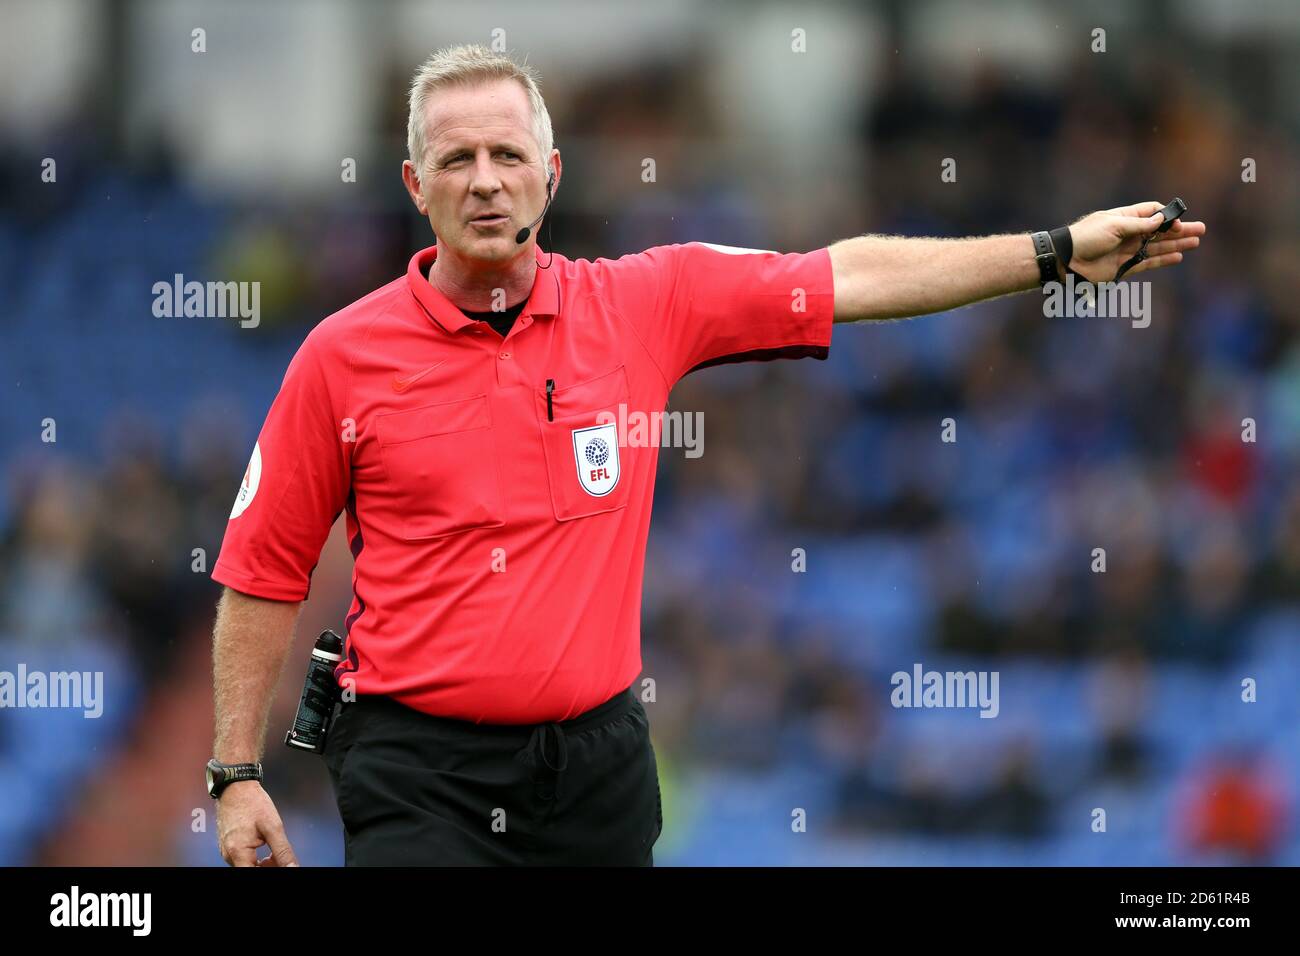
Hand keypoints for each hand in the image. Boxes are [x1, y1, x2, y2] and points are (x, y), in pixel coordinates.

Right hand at [216, 781, 299, 866]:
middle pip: (250, 870)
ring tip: (274, 851)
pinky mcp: (228, 845)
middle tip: (281, 858)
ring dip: (262, 863)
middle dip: (268, 867)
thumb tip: (292, 867)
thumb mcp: (273, 827)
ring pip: (247, 865)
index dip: (270, 870)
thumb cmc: (252, 803)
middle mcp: (229, 855)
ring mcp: (227, 850)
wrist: (236, 787)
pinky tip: (264, 846)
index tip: (281, 864)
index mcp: (237, 853)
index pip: (253, 874)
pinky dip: (255, 857)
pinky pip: (242, 858)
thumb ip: (282, 850)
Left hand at [1064, 201, 1205, 281]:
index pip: (1151, 213)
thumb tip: (1162, 220)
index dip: (1166, 217)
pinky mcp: (1123, 268)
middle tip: (1201, 230)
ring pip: (1157, 247)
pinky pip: (1147, 263)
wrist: (1065, 261)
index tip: (1179, 222)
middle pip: (1159, 231)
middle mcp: (1127, 234)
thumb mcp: (1114, 226)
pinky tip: (1177, 257)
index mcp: (1124, 218)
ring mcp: (1127, 251)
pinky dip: (1162, 259)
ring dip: (1176, 245)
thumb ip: (1139, 225)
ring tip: (1195, 242)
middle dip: (1179, 231)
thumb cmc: (1085, 238)